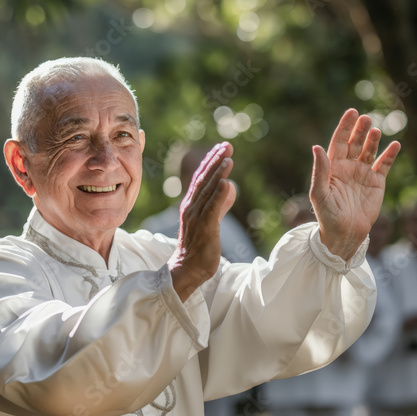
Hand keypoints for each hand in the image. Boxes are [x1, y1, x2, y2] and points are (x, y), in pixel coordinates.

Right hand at [169, 142, 236, 301]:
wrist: (186, 270)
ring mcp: (196, 218)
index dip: (212, 162)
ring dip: (218, 173)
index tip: (222, 148)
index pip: (202, 178)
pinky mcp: (204, 229)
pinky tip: (226, 182)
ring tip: (228, 158)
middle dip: (215, 161)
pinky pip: (212, 209)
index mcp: (191, 205)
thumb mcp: (211, 221)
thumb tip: (230, 188)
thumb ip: (219, 205)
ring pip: (207, 191)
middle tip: (227, 145)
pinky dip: (219, 195)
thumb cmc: (198, 248)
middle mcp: (191, 208)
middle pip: (204, 179)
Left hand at [310, 109, 400, 259]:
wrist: (344, 234)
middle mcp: (348, 167)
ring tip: (376, 131)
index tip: (352, 112)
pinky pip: (384, 165)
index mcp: (333, 167)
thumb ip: (320, 170)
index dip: (345, 126)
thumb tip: (316, 146)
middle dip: (360, 130)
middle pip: (355, 143)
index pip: (339, 141)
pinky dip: (389, 155)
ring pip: (369, 151)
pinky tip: (395, 144)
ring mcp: (363, 174)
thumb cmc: (327, 215)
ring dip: (373, 140)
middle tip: (365, 119)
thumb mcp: (320, 193)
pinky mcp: (376, 183)